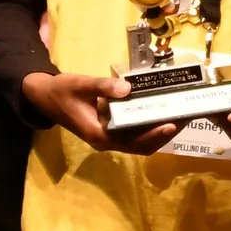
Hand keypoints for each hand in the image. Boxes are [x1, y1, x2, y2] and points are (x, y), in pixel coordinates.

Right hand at [20, 70, 179, 155]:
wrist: (45, 97)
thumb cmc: (62, 91)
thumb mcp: (81, 84)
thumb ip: (103, 86)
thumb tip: (128, 89)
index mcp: (99, 134)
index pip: (132, 140)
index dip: (153, 135)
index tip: (171, 124)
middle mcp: (105, 142)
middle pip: (140, 146)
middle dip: (162, 136)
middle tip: (184, 120)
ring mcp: (107, 139)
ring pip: (138, 144)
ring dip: (158, 135)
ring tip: (179, 119)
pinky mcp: (109, 132)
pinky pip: (133, 136)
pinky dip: (148, 130)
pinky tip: (160, 116)